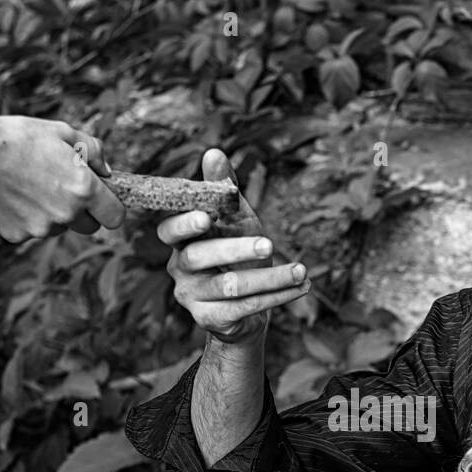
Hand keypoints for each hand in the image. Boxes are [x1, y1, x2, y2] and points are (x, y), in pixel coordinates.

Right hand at [0, 110, 124, 242]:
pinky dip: (27, 217)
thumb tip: (107, 172)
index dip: (111, 208)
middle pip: (89, 227)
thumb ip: (94, 152)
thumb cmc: (19, 137)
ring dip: (54, 214)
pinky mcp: (19, 235)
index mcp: (84, 189)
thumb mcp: (63, 132)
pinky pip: (32, 231)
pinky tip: (13, 194)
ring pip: (59, 227)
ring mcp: (42, 228)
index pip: (115, 217)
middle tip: (64, 189)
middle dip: (84, 212)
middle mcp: (67, 213)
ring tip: (31, 185)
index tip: (103, 201)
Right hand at [158, 148, 310, 343]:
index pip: (169, 230)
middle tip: (269, 244)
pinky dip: (277, 296)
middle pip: (201, 258)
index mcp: (181, 240)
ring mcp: (191, 296)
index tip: (205, 217)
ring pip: (230, 286)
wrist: (248, 306)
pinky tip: (301, 287)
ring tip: (302, 271)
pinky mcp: (209, 319)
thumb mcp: (236, 218)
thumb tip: (214, 152)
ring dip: (270, 278)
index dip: (184, 224)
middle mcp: (179, 268)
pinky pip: (245, 307)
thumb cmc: (240, 251)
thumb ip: (224, 188)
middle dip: (237, 249)